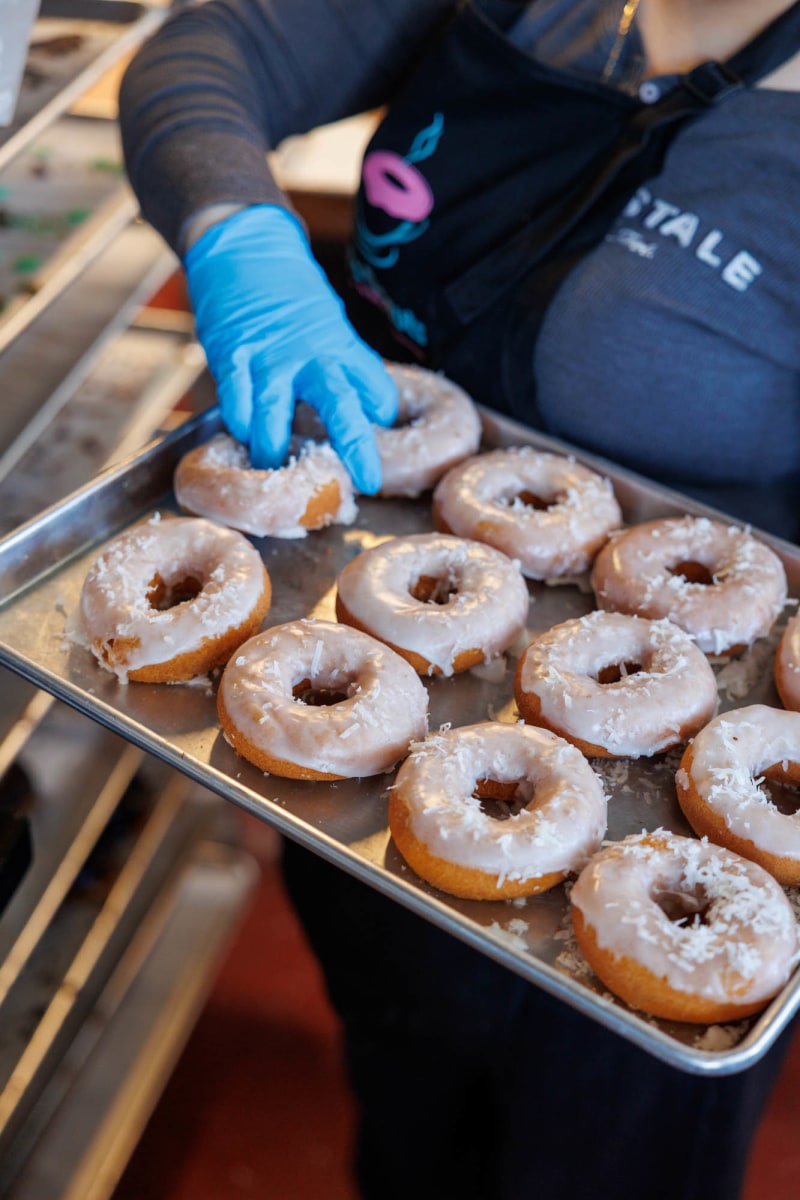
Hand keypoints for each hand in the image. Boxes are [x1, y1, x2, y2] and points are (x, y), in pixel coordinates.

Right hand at [183, 204, 396, 492]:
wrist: (245, 246)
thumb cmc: (291, 298)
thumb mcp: (329, 326)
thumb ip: (342, 369)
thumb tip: (366, 414)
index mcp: (341, 346)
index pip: (376, 390)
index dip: (381, 416)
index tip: (381, 433)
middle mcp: (311, 354)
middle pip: (340, 405)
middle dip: (355, 446)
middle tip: (365, 481)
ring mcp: (269, 355)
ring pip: (275, 415)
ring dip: (274, 450)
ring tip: (275, 471)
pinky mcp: (230, 353)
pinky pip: (235, 400)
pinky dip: (239, 424)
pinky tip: (242, 435)